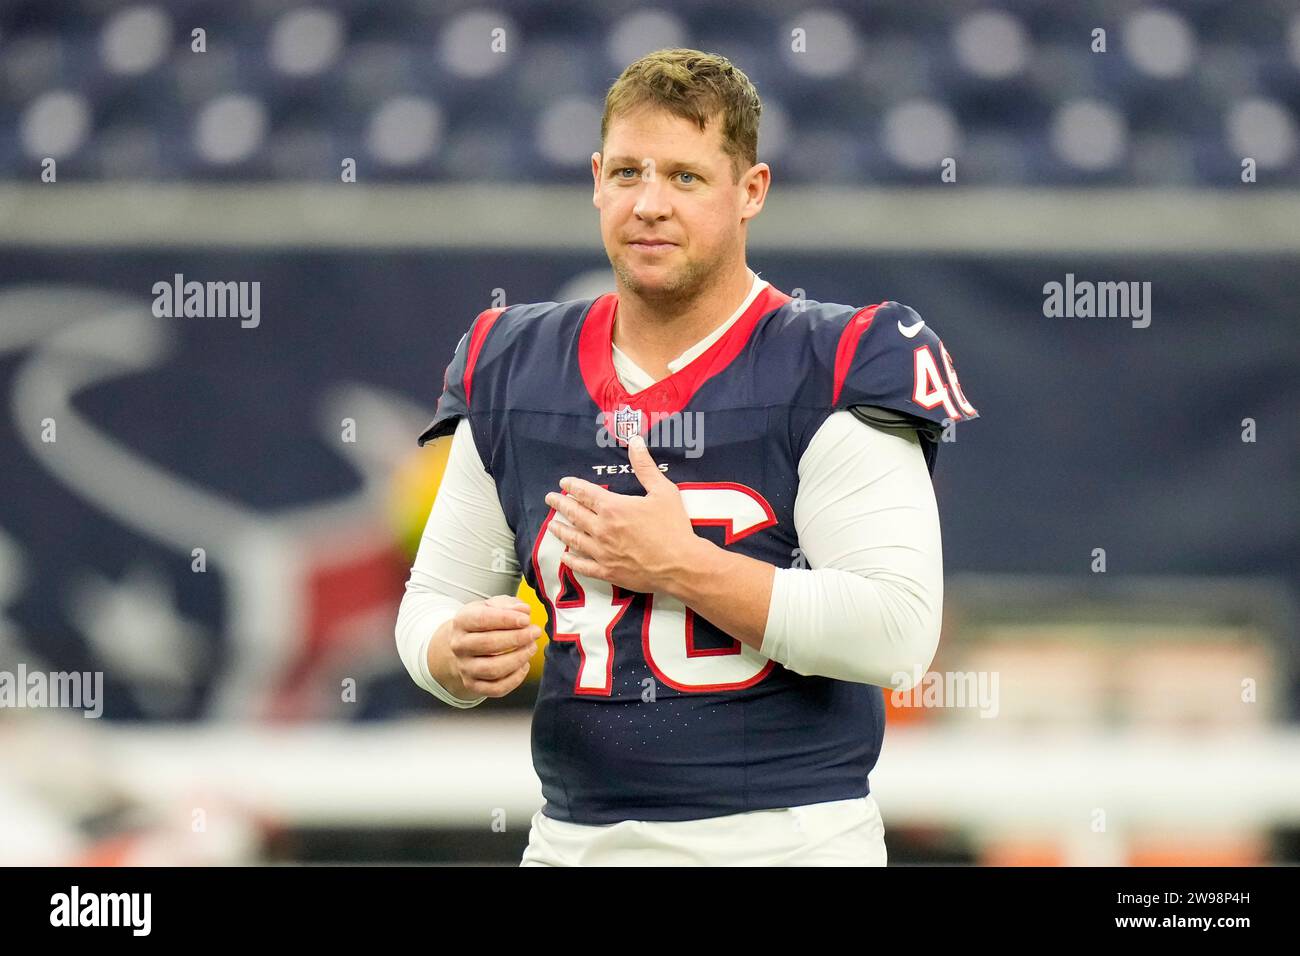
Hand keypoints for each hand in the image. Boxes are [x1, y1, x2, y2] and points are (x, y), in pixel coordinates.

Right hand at [435, 595, 539, 698]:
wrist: (464, 645)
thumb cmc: (483, 623)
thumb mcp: (492, 606)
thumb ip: (508, 604)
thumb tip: (523, 610)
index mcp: (462, 622)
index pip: (482, 619)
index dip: (506, 619)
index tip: (526, 619)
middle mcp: (459, 646)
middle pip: (488, 644)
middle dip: (516, 638)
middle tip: (535, 632)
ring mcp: (465, 667)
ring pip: (493, 669)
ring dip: (518, 658)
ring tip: (532, 647)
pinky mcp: (473, 685)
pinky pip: (496, 688)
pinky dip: (515, 679)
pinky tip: (524, 665)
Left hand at [543, 435, 700, 593]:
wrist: (681, 564)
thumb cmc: (673, 527)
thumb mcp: (663, 491)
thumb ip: (645, 467)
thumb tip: (635, 442)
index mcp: (613, 507)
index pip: (585, 493)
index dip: (572, 486)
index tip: (564, 482)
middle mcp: (602, 529)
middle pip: (574, 514)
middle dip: (560, 504)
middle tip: (550, 499)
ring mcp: (602, 552)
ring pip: (574, 539)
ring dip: (561, 530)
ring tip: (551, 525)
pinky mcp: (608, 571)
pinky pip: (583, 566)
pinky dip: (572, 561)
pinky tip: (565, 557)